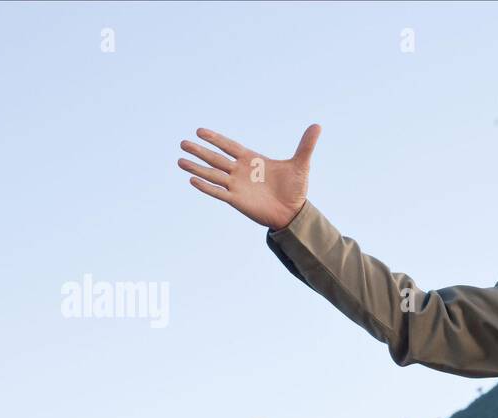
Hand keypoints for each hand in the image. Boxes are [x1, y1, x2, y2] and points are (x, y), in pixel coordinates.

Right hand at [178, 124, 320, 229]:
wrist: (293, 212)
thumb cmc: (295, 188)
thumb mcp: (300, 164)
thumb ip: (305, 145)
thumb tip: (317, 126)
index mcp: (251, 159)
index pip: (229, 146)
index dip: (215, 138)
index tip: (200, 130)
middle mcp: (240, 171)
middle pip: (216, 158)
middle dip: (200, 151)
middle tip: (182, 143)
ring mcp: (237, 185)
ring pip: (213, 174)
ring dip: (197, 168)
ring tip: (179, 161)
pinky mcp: (237, 200)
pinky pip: (218, 192)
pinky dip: (206, 187)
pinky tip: (193, 180)